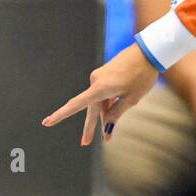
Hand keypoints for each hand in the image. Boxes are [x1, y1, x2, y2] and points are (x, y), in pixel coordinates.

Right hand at [43, 43, 158, 145]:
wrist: (148, 52)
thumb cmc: (141, 76)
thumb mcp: (131, 99)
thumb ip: (116, 114)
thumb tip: (107, 130)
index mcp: (100, 88)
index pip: (76, 105)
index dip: (61, 115)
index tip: (47, 122)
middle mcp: (95, 81)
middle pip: (91, 108)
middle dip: (90, 126)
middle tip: (85, 142)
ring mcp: (99, 77)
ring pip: (99, 102)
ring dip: (104, 116)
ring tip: (109, 135)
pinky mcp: (105, 75)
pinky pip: (103, 94)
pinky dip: (108, 105)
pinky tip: (116, 110)